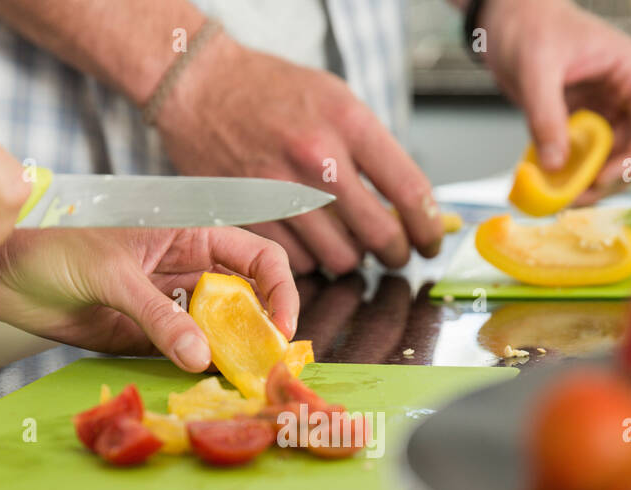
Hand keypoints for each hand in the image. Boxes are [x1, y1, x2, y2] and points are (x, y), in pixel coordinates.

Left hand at [0, 226, 297, 372]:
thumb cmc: (47, 243)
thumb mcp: (109, 274)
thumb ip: (157, 316)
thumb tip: (202, 358)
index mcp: (187, 233)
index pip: (257, 257)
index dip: (279, 290)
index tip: (280, 329)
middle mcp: (184, 269)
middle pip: (244, 299)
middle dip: (260, 330)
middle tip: (265, 367)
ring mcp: (164, 303)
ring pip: (216, 330)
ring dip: (230, 355)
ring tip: (240, 381)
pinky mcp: (140, 335)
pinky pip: (181, 353)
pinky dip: (195, 369)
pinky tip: (202, 381)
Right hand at [155, 34, 444, 274]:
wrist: (200, 86)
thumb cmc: (271, 92)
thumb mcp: (336, 100)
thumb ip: (373, 150)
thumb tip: (410, 204)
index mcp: (347, 123)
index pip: (409, 192)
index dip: (428, 228)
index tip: (430, 240)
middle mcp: (317, 158)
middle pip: (379, 236)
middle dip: (395, 253)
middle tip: (395, 252)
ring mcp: (281, 191)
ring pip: (340, 257)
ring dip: (351, 257)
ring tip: (347, 240)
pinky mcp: (251, 216)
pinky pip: (299, 261)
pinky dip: (311, 258)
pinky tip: (309, 237)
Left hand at [480, 0, 630, 201]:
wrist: (508, 17)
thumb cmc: (528, 26)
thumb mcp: (535, 69)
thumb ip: (545, 117)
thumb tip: (554, 166)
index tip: (601, 179)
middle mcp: (630, 95)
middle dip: (610, 180)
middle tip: (573, 198)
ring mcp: (610, 111)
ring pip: (615, 161)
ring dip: (591, 183)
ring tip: (559, 195)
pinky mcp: (588, 123)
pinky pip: (590, 158)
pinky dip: (574, 174)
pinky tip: (552, 182)